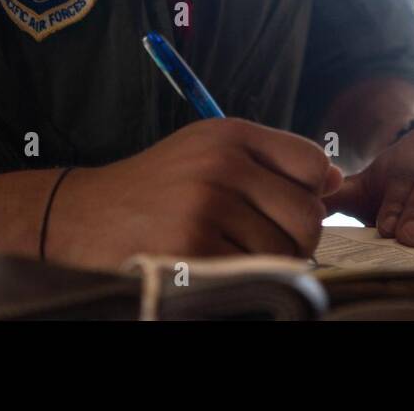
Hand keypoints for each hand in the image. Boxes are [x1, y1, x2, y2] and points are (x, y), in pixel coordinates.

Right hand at [45, 117, 341, 268]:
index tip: (284, 205)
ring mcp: (206, 208)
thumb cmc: (153, 188)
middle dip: (294, 237)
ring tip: (230, 253)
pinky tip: (212, 265)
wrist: (78, 216)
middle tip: (260, 241)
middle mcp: (221, 164)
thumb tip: (334, 179)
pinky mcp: (192, 250)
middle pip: (307, 214)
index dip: (310, 192)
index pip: (313, 163)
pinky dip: (240, 280)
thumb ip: (270, 160)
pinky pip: (253, 275)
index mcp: (230, 134)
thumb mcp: (207, 152)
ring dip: (268, 263)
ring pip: (285, 252)